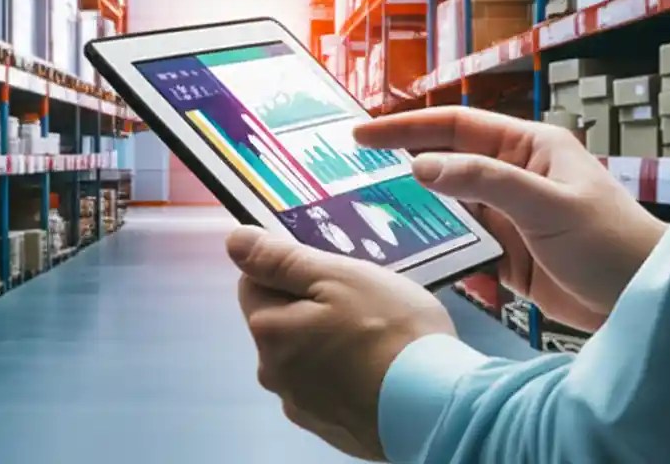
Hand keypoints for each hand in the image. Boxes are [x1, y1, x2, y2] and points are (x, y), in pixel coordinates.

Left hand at [227, 226, 454, 460]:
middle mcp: (272, 371)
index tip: (333, 275)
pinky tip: (378, 371)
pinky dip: (344, 376)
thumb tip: (234, 242)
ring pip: (304, 356)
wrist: (435, 406)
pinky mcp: (327, 428)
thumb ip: (282, 259)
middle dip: (311, 308)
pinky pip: (326, 387)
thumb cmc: (390, 330)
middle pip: (280, 321)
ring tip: (377, 339)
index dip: (292, 271)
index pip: (255, 282)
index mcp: (269, 329)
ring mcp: (299, 405)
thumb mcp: (339, 276)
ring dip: (328, 344)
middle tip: (363, 305)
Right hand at [354, 107, 664, 330]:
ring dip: (418, 214)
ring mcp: (512, 217)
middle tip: (352, 177)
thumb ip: (486, 182)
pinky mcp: (510, 257)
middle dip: (402, 167)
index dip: (407, 128)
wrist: (645, 301)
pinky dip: (439, 250)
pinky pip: (462, 246)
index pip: (457, 127)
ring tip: (372, 220)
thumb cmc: (612, 242)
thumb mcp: (548, 204)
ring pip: (450, 208)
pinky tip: (413, 257)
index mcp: (530, 148)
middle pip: (447, 164)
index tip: (362, 136)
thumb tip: (422, 165)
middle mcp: (516, 176)